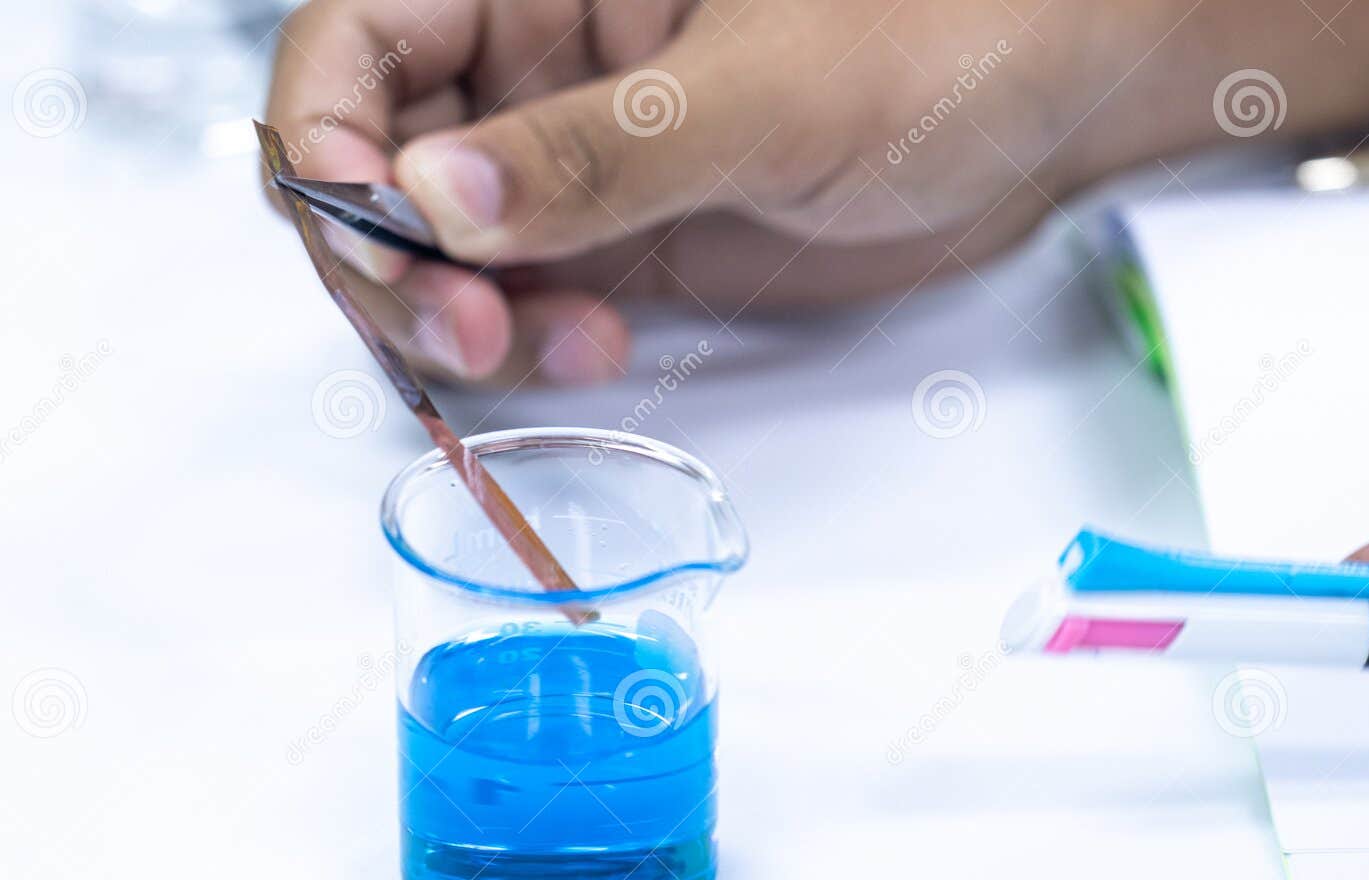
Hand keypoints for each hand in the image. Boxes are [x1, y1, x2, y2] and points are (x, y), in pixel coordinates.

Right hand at [267, 0, 1368, 386]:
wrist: (1037, 107)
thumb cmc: (934, 31)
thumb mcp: (761, 90)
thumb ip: (599, 150)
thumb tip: (434, 201)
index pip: (355, 41)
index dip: (325, 134)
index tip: (368, 225)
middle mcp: (532, 69)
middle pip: (370, 166)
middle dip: (388, 261)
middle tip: (464, 330)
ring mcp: (571, 165)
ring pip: (436, 254)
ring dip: (457, 321)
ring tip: (555, 348)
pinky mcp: (623, 242)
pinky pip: (522, 303)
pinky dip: (527, 347)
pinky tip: (592, 352)